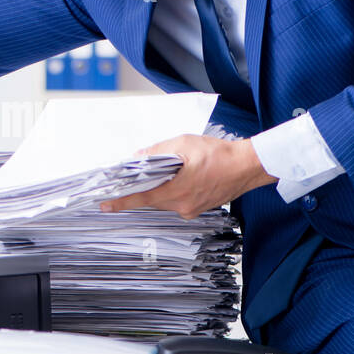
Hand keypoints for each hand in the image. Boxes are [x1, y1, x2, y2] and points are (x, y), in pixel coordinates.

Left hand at [99, 135, 275, 218]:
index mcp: (176, 190)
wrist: (247, 166)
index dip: (122, 201)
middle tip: (140, 175)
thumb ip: (158, 151)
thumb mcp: (184, 144)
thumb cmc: (220, 154)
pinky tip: (183, 178)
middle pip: (152, 199)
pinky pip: (177, 201)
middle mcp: (182, 205)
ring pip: (164, 200)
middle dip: (145, 187)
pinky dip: (174, 190)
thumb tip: (139, 157)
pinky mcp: (198, 208)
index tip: (106, 205)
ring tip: (171, 171)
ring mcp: (191, 209)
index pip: (141, 198)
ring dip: (161, 187)